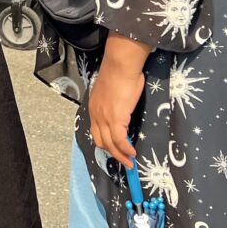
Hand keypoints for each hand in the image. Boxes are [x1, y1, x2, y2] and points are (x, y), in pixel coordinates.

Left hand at [89, 50, 145, 167]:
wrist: (121, 65)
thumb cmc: (120, 73)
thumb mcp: (112, 90)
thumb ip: (114, 101)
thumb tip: (123, 107)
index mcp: (94, 107)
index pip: (96, 130)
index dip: (106, 141)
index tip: (115, 148)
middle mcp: (96, 114)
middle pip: (101, 140)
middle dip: (112, 153)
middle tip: (123, 159)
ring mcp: (104, 118)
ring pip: (110, 144)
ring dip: (120, 155)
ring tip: (129, 162)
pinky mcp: (115, 119)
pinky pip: (120, 140)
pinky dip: (126, 149)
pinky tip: (132, 153)